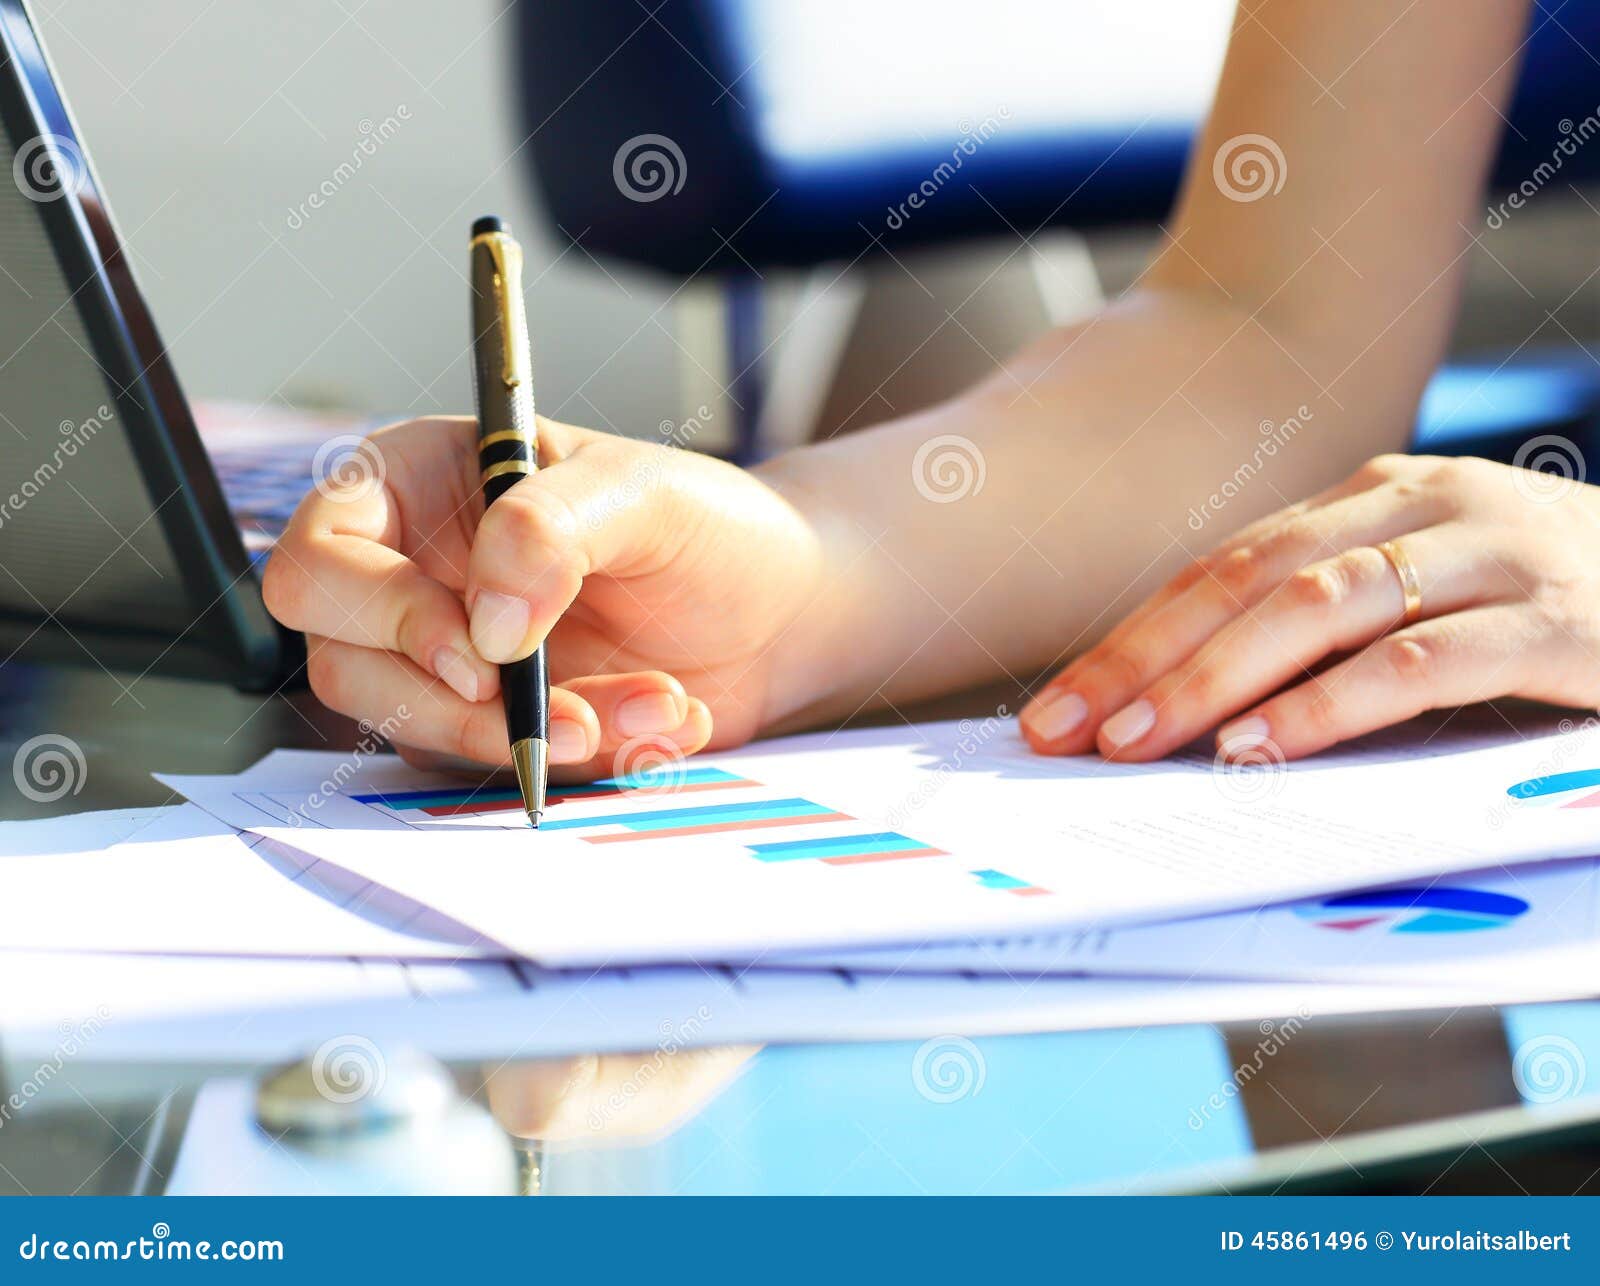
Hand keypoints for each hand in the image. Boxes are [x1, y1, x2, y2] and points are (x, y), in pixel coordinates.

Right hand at [263, 416, 829, 775]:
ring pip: (415, 729)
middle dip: (455, 705)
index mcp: (418, 486)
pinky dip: (588, 755)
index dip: (381, 613)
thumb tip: (485, 622)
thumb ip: (551, 528)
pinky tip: (664, 719)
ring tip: (654, 703)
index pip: (322, 555)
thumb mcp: (642, 494)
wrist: (778, 612)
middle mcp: (413, 573)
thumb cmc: (704, 529)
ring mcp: (449, 658)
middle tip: (561, 712)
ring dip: (535, 737)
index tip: (482, 653)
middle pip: (344, 660)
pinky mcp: (494, 725)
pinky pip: (498, 766)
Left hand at [1020, 453, 1599, 761]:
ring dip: (1216, 678)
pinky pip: (1420, 662)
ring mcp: (1493, 554)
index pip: (1225, 567)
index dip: (1134, 636)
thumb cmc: (1559, 606)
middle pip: (1249, 579)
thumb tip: (1199, 709)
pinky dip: (1330, 705)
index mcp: (1378, 498)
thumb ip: (1332, 625)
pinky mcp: (1560, 622)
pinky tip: (1264, 747)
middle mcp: (1424, 506)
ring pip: (1320, 608)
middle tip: (1065, 729)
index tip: (1059, 704)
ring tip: (1140, 740)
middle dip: (1145, 658)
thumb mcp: (1433, 593)